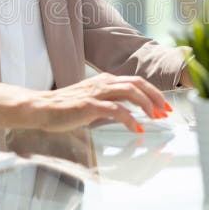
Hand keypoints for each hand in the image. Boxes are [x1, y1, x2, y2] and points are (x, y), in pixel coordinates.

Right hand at [31, 73, 172, 133]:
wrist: (41, 107)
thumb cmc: (65, 107)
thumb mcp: (92, 101)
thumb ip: (109, 103)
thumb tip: (128, 114)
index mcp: (105, 80)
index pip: (136, 82)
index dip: (153, 92)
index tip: (164, 106)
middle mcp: (103, 83)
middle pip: (137, 84)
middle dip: (155, 97)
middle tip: (166, 111)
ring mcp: (97, 93)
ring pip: (130, 92)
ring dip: (146, 105)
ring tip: (155, 118)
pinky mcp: (89, 105)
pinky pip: (116, 110)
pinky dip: (130, 119)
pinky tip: (137, 129)